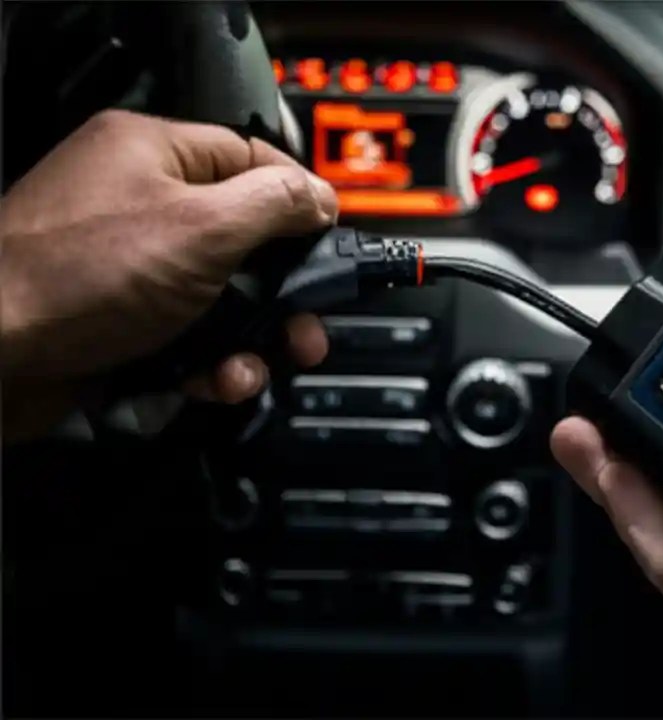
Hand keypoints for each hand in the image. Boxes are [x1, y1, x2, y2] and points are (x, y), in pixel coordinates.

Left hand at [0, 109, 337, 435]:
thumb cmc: (77, 277)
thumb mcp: (203, 227)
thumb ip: (275, 203)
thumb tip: (320, 196)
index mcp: (154, 153)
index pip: (253, 159)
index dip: (301, 202)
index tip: (333, 244)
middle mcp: (140, 202)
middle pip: (246, 239)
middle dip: (285, 292)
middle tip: (309, 327)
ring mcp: (128, 265)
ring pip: (223, 298)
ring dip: (253, 338)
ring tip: (259, 365)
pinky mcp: (120, 320)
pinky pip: (189, 335)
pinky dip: (211, 362)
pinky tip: (216, 381)